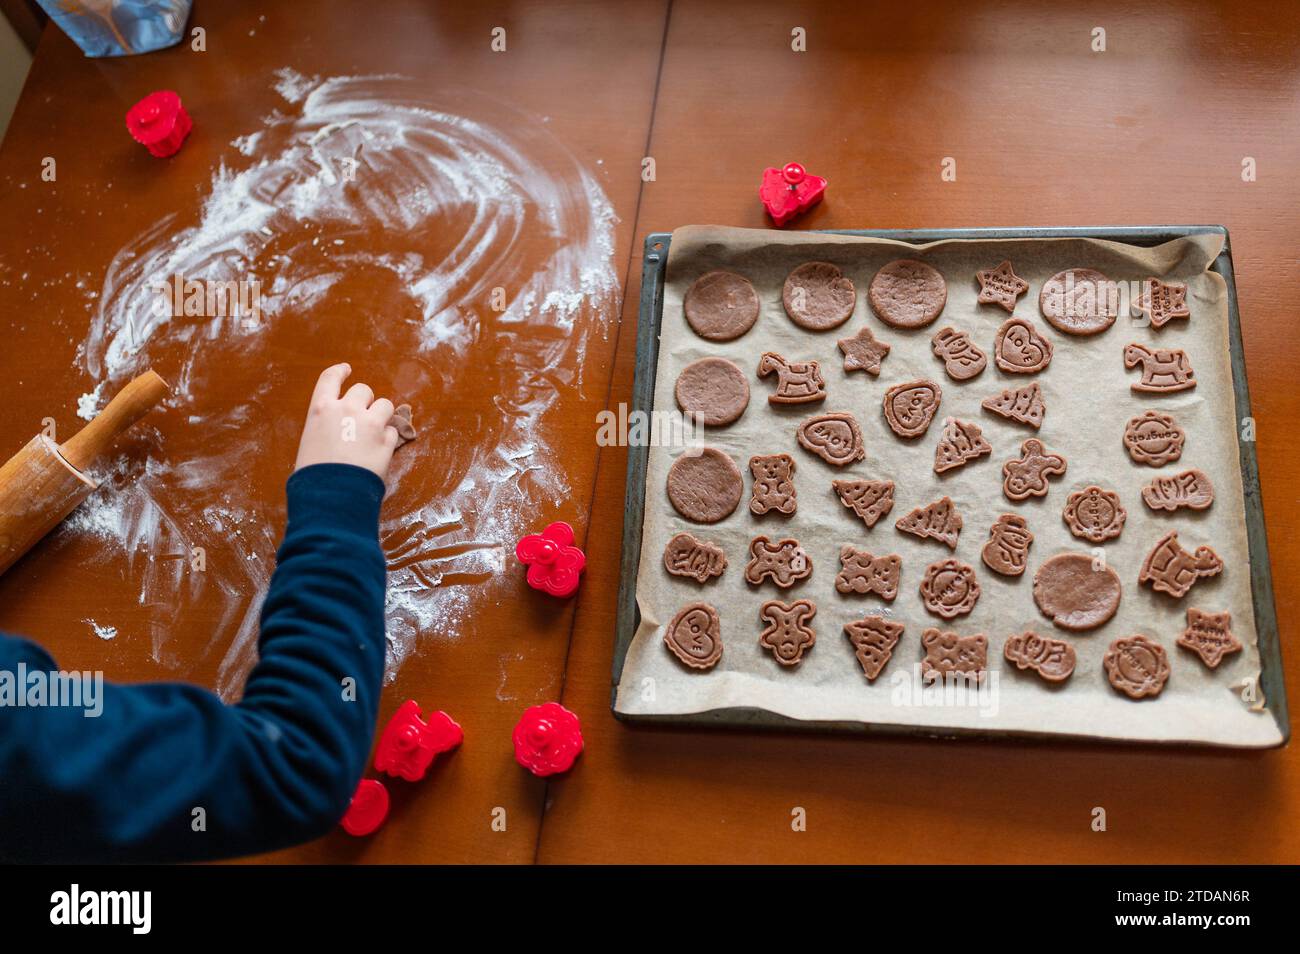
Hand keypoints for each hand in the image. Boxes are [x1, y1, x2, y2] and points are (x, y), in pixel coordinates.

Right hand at [293, 363, 398, 479]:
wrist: (331, 495)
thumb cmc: (313, 475)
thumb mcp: (310, 442)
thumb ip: (326, 427)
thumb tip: (337, 428)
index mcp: (321, 409)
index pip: (330, 378)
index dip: (340, 371)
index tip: (347, 369)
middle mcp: (346, 409)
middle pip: (363, 389)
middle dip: (365, 400)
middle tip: (362, 415)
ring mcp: (369, 423)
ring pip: (385, 404)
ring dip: (381, 415)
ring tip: (375, 432)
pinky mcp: (387, 441)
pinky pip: (392, 431)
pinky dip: (388, 438)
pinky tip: (379, 450)